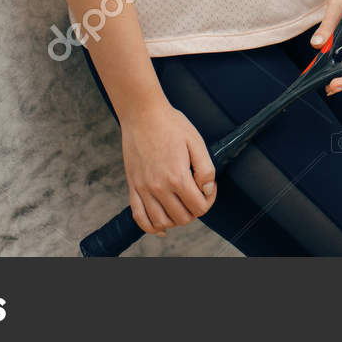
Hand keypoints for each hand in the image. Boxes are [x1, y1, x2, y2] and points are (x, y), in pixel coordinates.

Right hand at [119, 102, 216, 238]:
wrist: (142, 114)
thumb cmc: (171, 124)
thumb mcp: (196, 142)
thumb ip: (205, 169)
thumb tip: (208, 190)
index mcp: (177, 177)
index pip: (199, 207)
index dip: (209, 201)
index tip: (209, 188)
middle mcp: (159, 187)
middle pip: (182, 217)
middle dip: (194, 210)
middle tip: (197, 195)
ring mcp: (143, 189)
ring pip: (162, 221)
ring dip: (176, 219)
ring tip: (182, 206)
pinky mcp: (133, 186)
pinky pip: (139, 217)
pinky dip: (150, 227)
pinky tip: (161, 226)